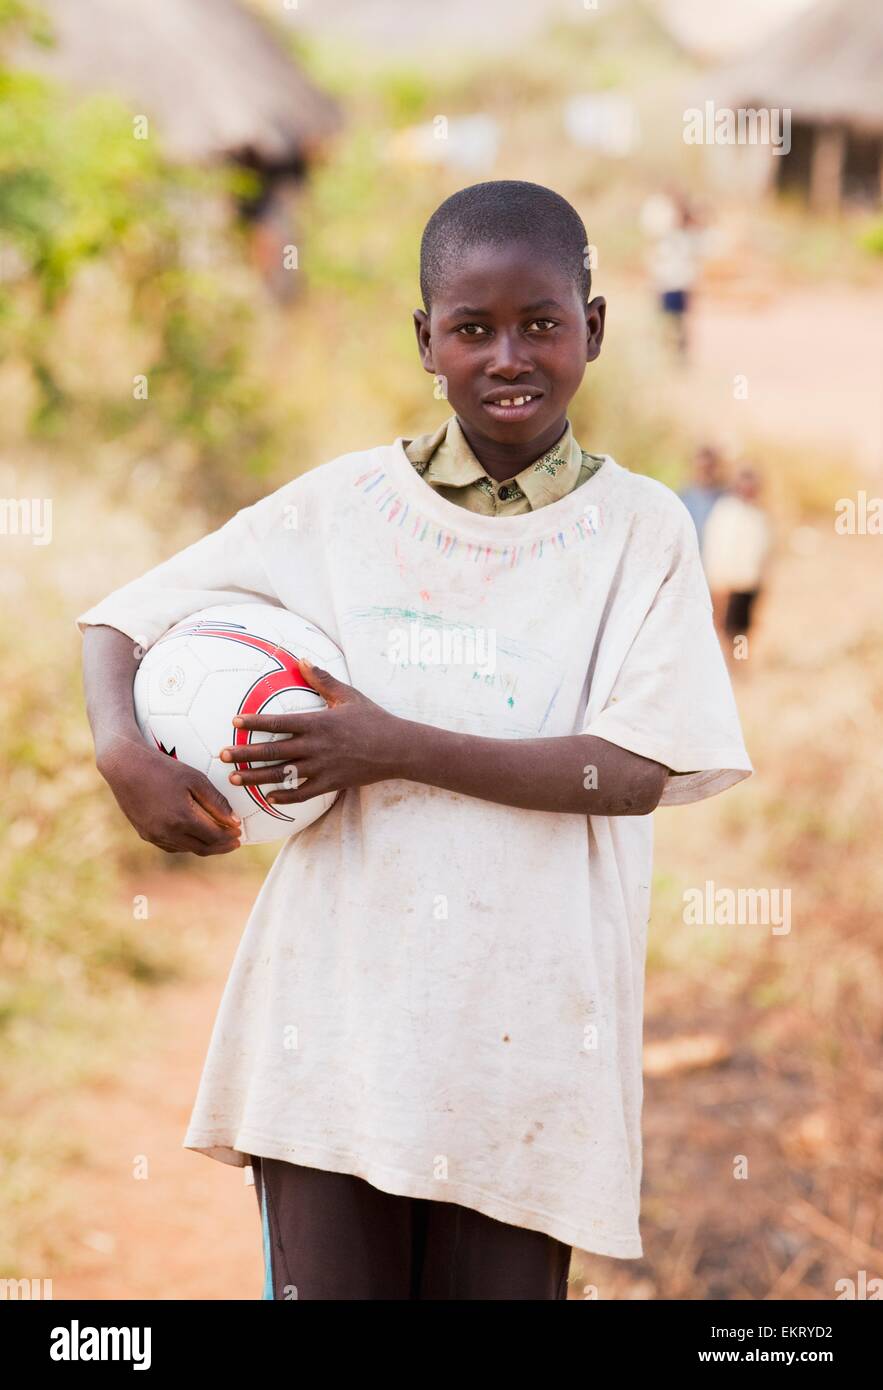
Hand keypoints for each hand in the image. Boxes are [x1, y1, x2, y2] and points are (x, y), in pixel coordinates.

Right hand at [98, 733, 241, 854]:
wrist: (125, 766)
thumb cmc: (164, 768)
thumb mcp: (195, 779)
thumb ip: (216, 802)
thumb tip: (234, 822)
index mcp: (182, 818)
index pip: (214, 837)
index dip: (229, 837)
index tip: (240, 832)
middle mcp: (167, 832)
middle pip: (202, 848)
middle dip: (221, 846)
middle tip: (235, 841)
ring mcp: (154, 835)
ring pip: (187, 848)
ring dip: (205, 846)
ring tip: (218, 838)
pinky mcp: (145, 834)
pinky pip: (171, 845)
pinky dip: (187, 843)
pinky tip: (195, 836)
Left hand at [218, 658, 401, 804]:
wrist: (397, 748)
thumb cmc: (373, 718)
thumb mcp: (348, 695)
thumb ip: (322, 679)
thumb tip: (302, 659)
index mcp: (317, 722)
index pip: (278, 722)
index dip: (254, 722)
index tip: (235, 722)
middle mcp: (316, 746)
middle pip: (272, 751)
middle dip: (244, 753)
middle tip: (221, 754)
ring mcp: (322, 768)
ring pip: (281, 775)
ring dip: (255, 777)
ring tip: (234, 778)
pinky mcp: (330, 784)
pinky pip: (302, 794)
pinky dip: (284, 797)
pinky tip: (268, 798)